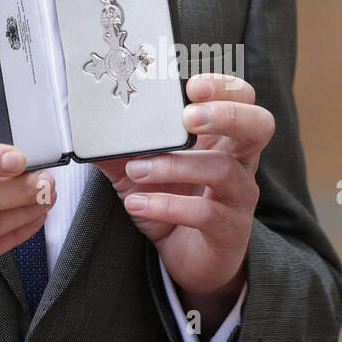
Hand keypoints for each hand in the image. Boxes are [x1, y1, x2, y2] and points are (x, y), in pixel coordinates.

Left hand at [94, 74, 274, 324]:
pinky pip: (205, 213)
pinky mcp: (230, 230)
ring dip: (175, 166)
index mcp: (221, 136)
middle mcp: (239, 161)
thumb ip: (119, 144)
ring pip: (223, 170)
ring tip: (136, 170)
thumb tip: (82, 121)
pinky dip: (167, 205)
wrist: (183, 257)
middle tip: (187, 117)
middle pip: (260, 125)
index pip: (243, 98)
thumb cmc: (169, 200)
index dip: (225, 86)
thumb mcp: (140, 166)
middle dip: (227, 114)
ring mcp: (239, 196)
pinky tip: (136, 204)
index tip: (193, 84)